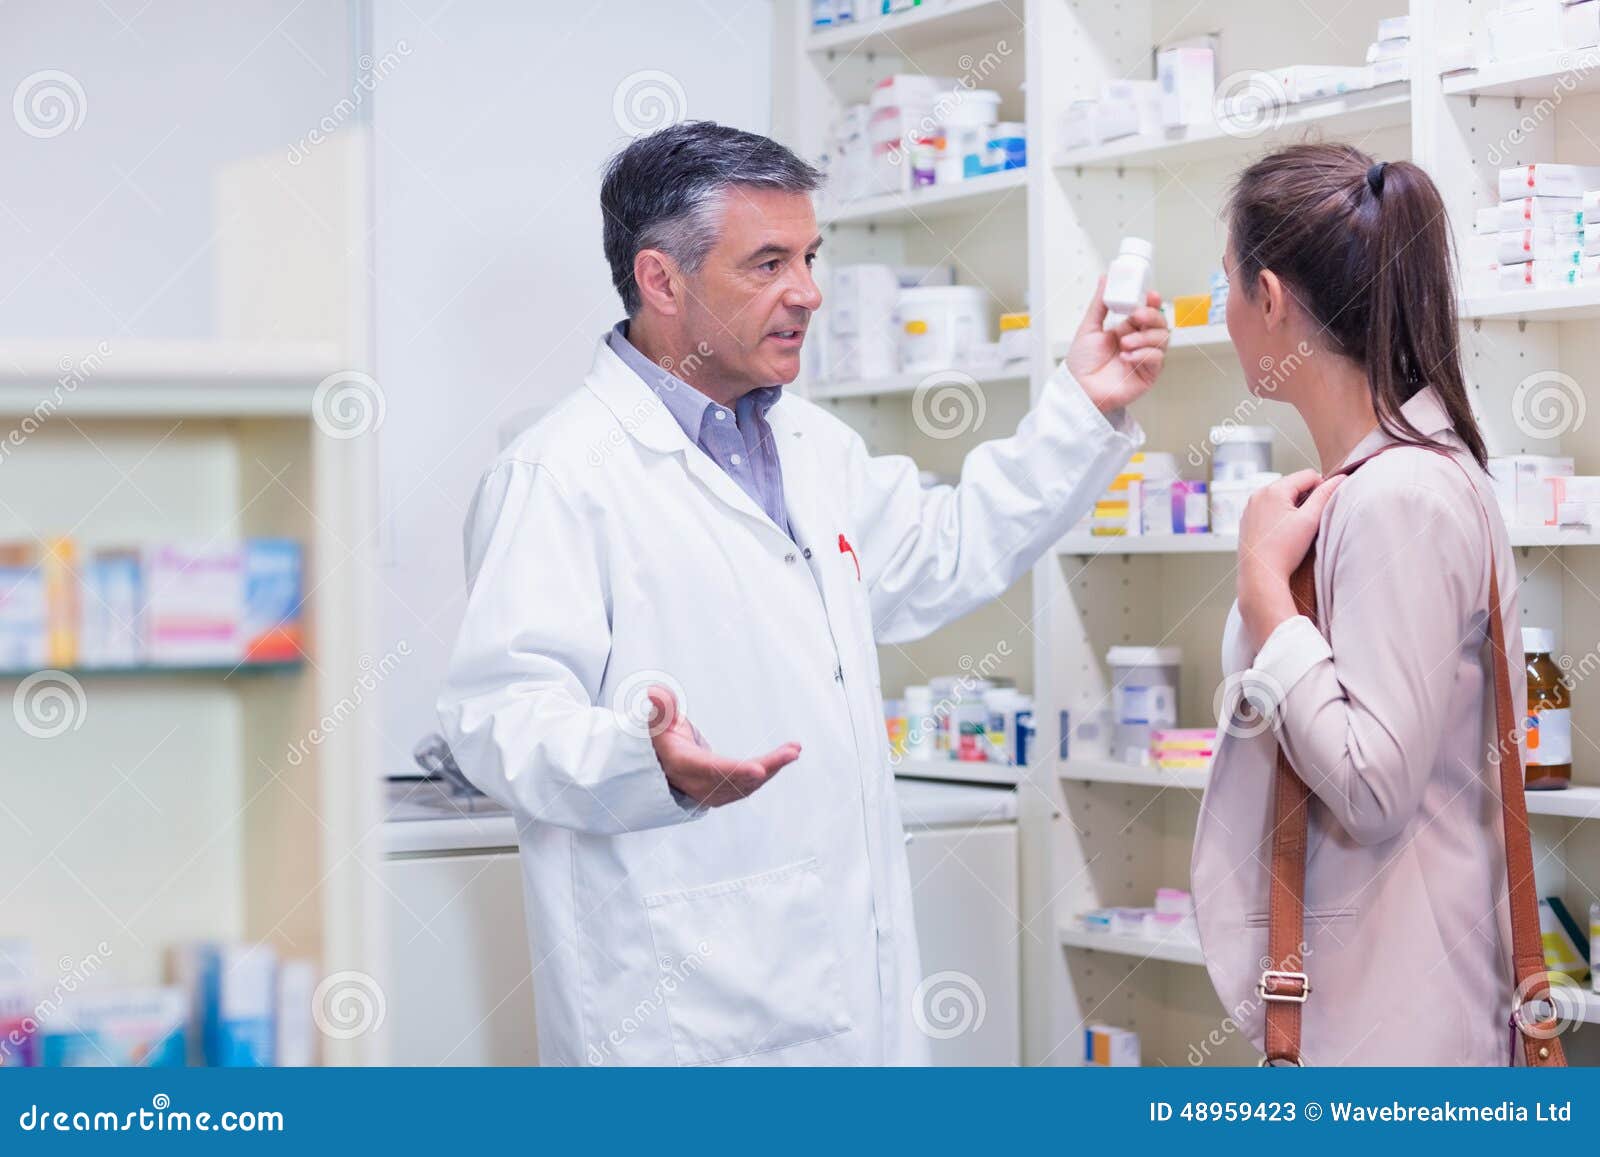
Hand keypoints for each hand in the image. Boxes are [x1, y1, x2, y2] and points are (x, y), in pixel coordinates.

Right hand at [646, 686, 800, 807]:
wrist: (662, 766)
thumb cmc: (662, 739)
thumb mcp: (658, 722)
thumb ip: (662, 709)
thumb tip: (656, 693)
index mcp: (683, 766)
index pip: (712, 771)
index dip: (736, 772)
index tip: (758, 769)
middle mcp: (700, 784)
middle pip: (738, 779)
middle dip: (768, 766)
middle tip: (792, 751)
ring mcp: (714, 793)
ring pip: (749, 783)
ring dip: (774, 767)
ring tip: (794, 749)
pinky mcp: (726, 793)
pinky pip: (750, 784)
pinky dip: (769, 771)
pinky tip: (786, 756)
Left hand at [1063, 279, 1169, 412]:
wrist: (1078, 389)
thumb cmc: (1081, 364)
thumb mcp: (1088, 328)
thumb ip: (1099, 304)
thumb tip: (1104, 280)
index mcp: (1126, 330)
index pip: (1146, 311)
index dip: (1152, 302)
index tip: (1150, 295)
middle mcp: (1138, 342)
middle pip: (1160, 323)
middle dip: (1151, 316)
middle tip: (1136, 317)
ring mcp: (1144, 358)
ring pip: (1162, 339)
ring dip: (1144, 337)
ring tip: (1124, 343)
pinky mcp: (1148, 375)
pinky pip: (1157, 359)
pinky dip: (1143, 354)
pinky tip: (1127, 357)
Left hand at [1237, 469, 1344, 647]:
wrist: (1259, 575)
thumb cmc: (1284, 550)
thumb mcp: (1310, 520)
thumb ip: (1325, 496)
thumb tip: (1341, 478)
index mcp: (1273, 490)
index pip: (1308, 475)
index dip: (1322, 488)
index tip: (1324, 508)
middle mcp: (1258, 494)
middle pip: (1293, 485)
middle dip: (1306, 498)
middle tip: (1311, 521)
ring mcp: (1249, 507)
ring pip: (1280, 497)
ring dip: (1293, 507)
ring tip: (1296, 529)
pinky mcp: (1246, 520)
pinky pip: (1268, 509)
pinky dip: (1279, 515)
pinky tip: (1283, 534)